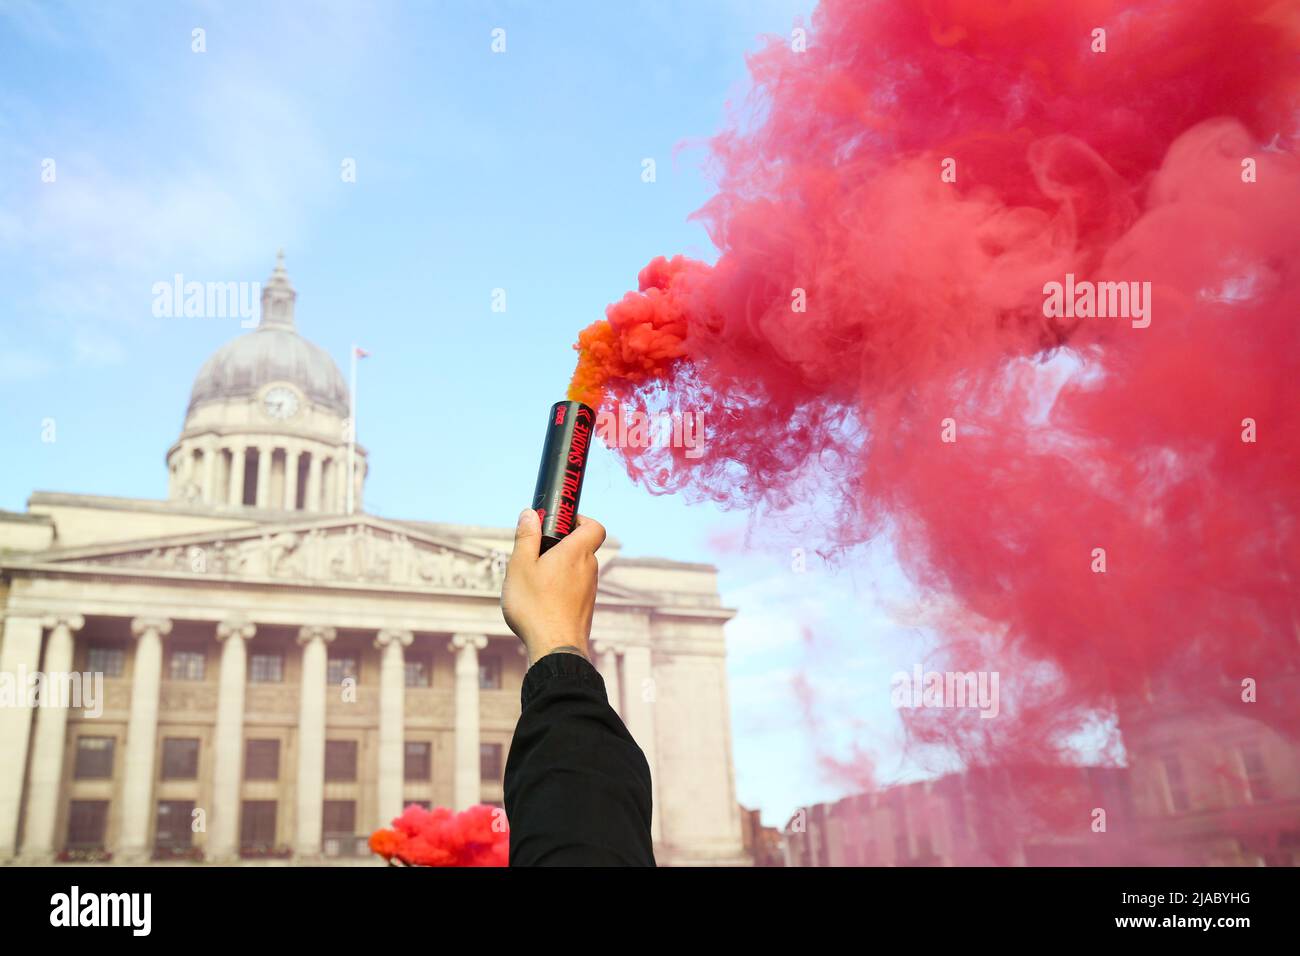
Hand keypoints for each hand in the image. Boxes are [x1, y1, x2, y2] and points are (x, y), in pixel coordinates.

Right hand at [501, 508, 605, 664]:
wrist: (554, 649)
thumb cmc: (535, 606)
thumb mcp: (520, 566)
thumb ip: (526, 537)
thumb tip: (530, 514)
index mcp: (576, 553)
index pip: (594, 526)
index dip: (580, 519)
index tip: (559, 522)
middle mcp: (589, 569)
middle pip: (581, 547)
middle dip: (560, 545)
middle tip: (536, 551)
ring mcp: (589, 591)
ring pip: (576, 570)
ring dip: (559, 568)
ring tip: (533, 580)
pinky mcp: (585, 609)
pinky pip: (575, 589)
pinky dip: (561, 588)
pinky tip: (540, 601)